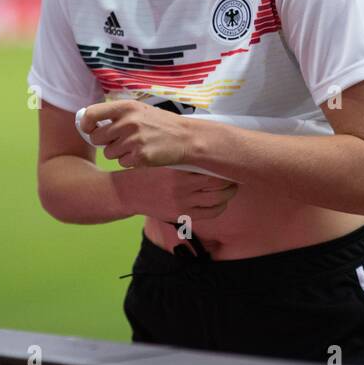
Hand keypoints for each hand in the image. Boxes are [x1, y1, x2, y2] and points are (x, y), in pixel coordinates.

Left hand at [79, 99, 191, 169]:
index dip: (85, 124)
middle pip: (97, 138)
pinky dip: (130, 161)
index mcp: (126, 107)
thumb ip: (115, 115)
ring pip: (109, 153)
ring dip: (119, 153)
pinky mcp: (140, 156)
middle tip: (121, 139)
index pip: (91, 114)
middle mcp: (128, 122)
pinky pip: (122, 163)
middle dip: (105, 142)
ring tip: (136, 145)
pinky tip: (143, 153)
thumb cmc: (160, 123)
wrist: (186, 137)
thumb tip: (87, 124)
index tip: (89, 128)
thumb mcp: (139, 110)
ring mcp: (134, 140)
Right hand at [111, 166, 238, 222]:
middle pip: (218, 185)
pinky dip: (220, 207)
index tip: (229, 163)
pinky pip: (209, 213)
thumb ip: (183, 158)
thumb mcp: (163, 159)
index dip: (224, 166)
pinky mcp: (182, 215)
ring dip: (228, 194)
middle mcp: (181, 187)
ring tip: (231, 188)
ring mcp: (182, 203)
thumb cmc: (148, 172)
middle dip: (230, 181)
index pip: (210, 168)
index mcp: (178, 169)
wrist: (128, 193)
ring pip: (217, 200)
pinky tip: (220, 202)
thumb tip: (209, 150)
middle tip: (234, 176)